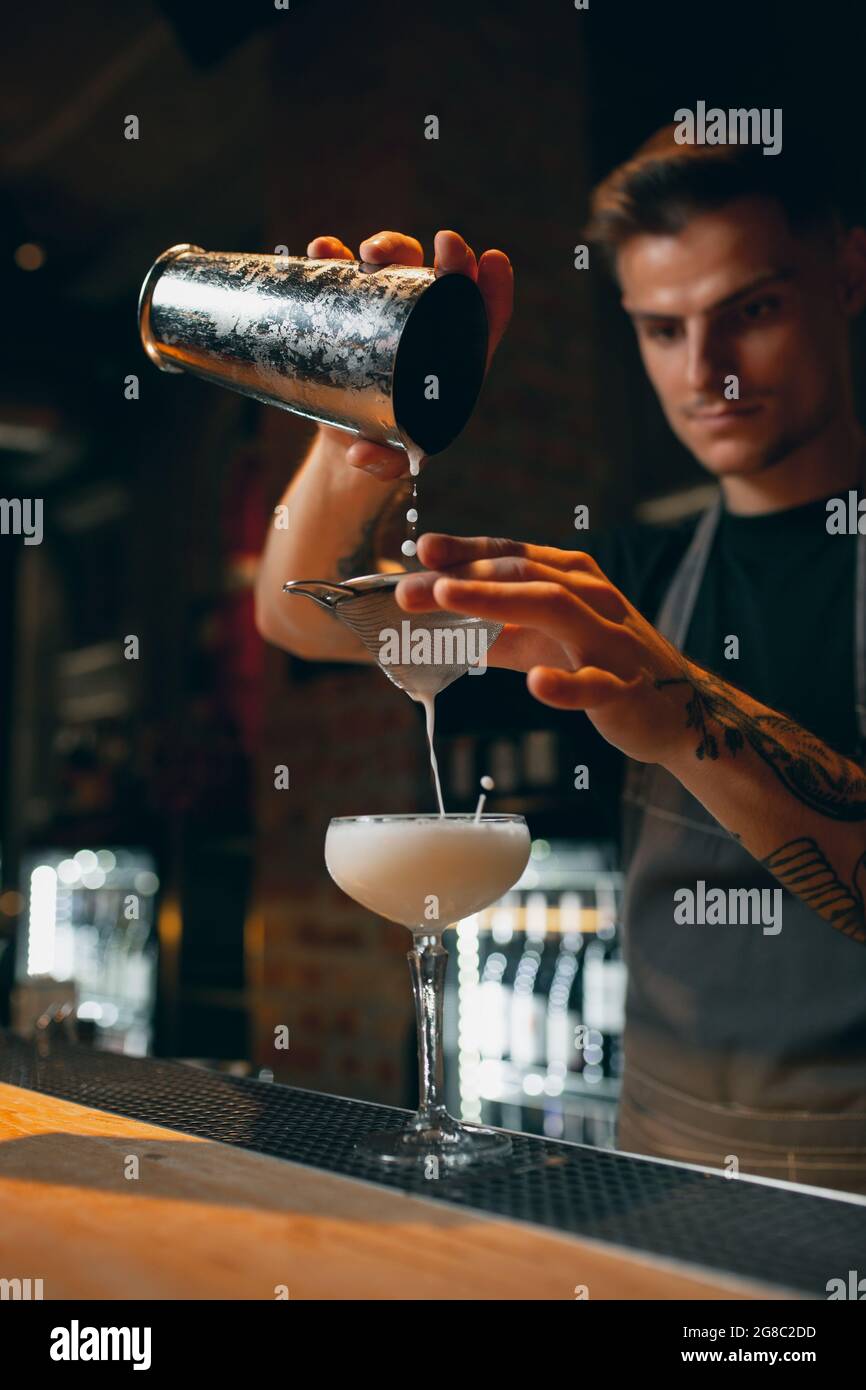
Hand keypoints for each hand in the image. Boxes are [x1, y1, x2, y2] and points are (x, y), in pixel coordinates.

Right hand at [307, 230, 511, 481]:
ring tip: (370, 253)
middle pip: (447, 277)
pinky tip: (323, 250)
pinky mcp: (352, 306)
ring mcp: (390, 307)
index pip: (486, 314)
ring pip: (399, 263)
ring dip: (390, 246)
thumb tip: (361, 455)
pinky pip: (345, 273)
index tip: (492, 263)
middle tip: (444, 244)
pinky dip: (334, 255)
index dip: (494, 287)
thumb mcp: (397, 458)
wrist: (352, 439)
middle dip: (452, 254)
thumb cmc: (392, 444)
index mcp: (459, 353)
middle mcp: (430, 321)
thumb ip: (386, 463)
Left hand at [395, 532, 695, 766]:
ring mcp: (609, 639)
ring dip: (494, 599)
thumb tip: (432, 627)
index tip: (421, 549)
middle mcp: (592, 597)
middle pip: (522, 572)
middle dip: (461, 575)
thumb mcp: (542, 643)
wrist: (675, 708)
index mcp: (573, 576)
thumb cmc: (600, 664)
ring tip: (447, 598)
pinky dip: (562, 684)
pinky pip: (591, 684)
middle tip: (407, 588)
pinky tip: (534, 684)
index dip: (465, 548)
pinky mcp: (622, 687)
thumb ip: (493, 633)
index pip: (513, 551)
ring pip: (552, 608)